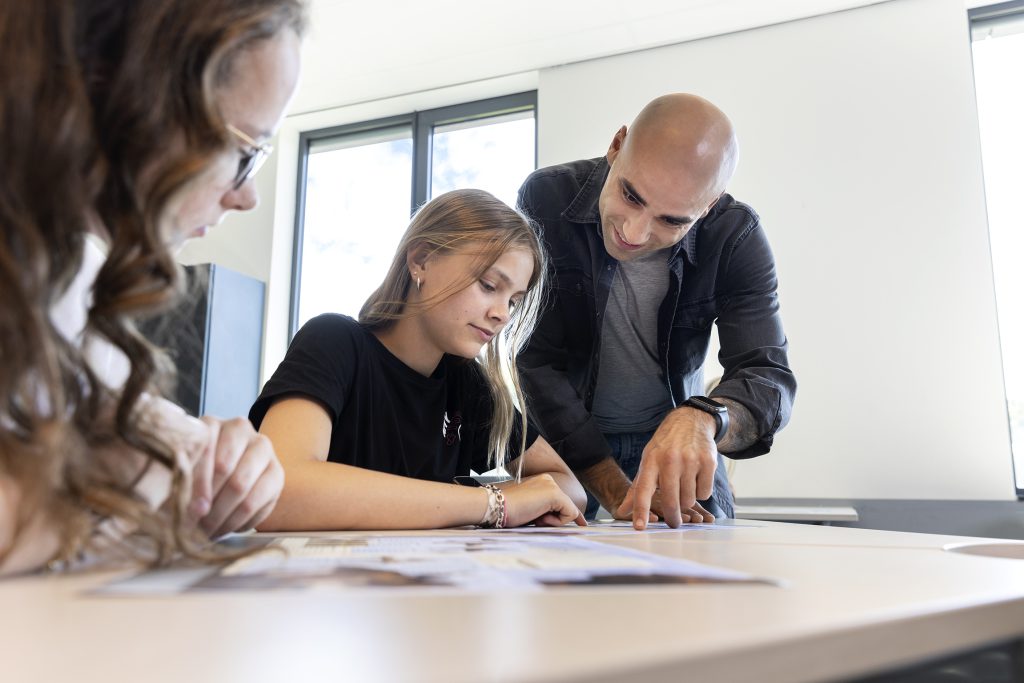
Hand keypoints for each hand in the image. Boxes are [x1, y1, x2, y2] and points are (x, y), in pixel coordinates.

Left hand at [192, 417, 283, 537]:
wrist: (224, 480)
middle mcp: (240, 428)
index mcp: (211, 423)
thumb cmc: (194, 477)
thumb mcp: (181, 473)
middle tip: (194, 526)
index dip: (194, 484)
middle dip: (207, 502)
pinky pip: (257, 502)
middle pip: (224, 467)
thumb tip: (191, 508)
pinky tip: (225, 528)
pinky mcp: (276, 472)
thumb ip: (180, 481)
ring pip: (241, 485)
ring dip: (221, 515)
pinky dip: (238, 521)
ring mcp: (262, 448)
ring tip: (207, 532)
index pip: (202, 452)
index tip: (185, 512)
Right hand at [500, 474, 585, 527]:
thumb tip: (559, 519)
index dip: (572, 515)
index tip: (583, 524)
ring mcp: (553, 486)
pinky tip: (539, 517)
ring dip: (553, 521)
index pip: (562, 500)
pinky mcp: (555, 494)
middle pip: (566, 507)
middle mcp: (549, 481)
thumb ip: (544, 511)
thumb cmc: (508, 512)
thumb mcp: (530, 510)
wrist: (496, 506)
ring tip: (534, 517)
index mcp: (542, 482)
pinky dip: (556, 522)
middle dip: (555, 520)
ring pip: (569, 512)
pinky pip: (569, 514)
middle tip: (534, 519)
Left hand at [624, 407, 717, 528]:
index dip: (641, 510)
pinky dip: (701, 492)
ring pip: (689, 500)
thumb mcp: (648, 461)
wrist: (690, 421)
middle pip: (671, 501)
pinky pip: (705, 493)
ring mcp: (690, 460)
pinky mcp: (708, 462)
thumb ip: (637, 488)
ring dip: (687, 500)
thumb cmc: (666, 446)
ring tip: (684, 485)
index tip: (640, 527)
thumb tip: (622, 512)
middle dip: (673, 518)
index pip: (643, 490)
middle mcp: (669, 460)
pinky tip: (697, 478)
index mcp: (650, 460)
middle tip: (674, 523)